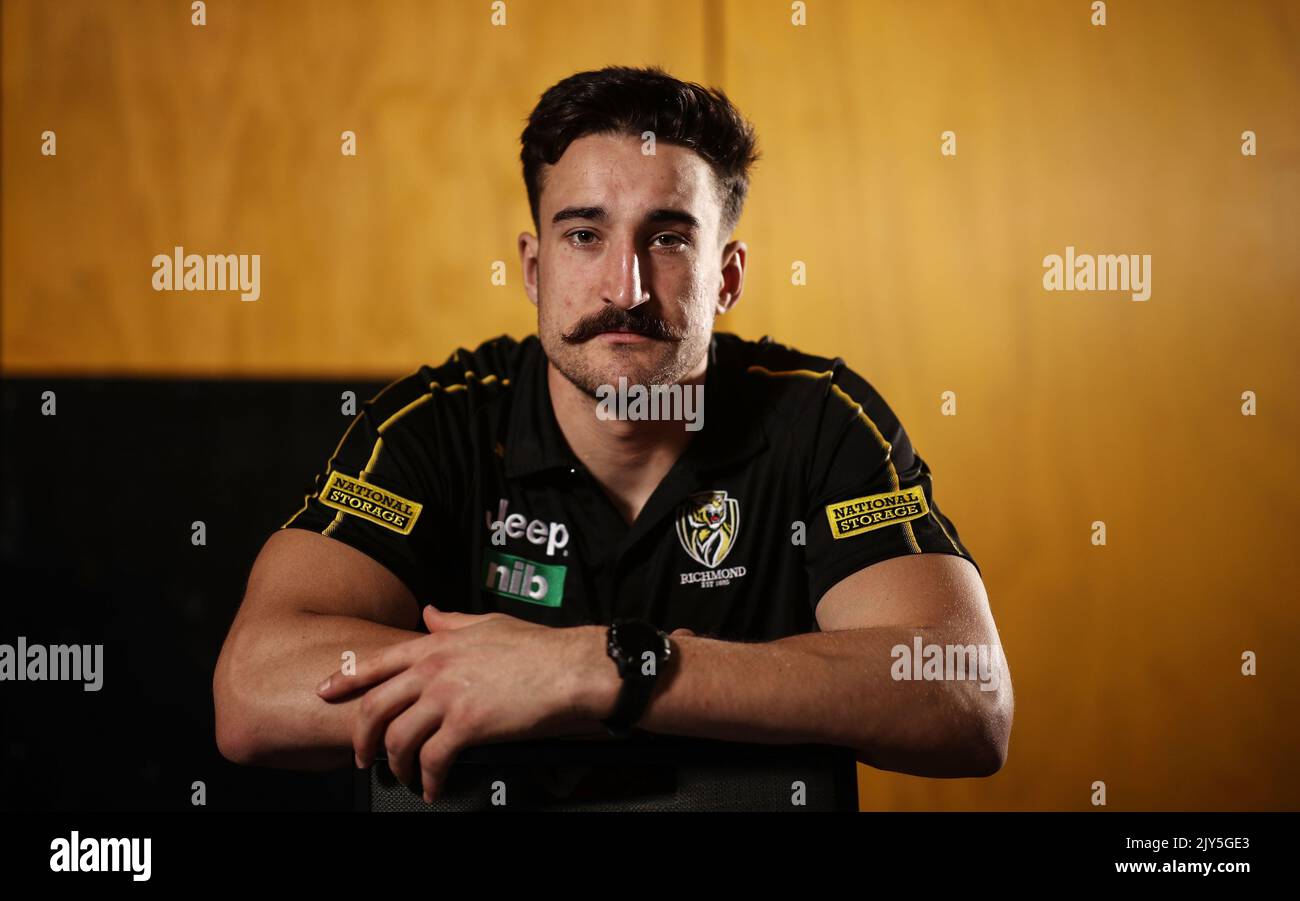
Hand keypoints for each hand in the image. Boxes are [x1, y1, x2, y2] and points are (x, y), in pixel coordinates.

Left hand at [315, 605, 597, 802]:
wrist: (569, 668)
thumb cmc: (537, 647)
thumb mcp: (488, 622)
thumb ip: (452, 621)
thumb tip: (431, 613)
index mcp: (437, 644)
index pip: (377, 663)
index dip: (345, 680)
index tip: (325, 693)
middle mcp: (434, 669)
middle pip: (376, 708)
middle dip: (362, 739)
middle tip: (363, 757)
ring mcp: (448, 696)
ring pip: (399, 738)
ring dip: (398, 765)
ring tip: (407, 777)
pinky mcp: (467, 724)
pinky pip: (433, 760)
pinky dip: (429, 779)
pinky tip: (435, 787)